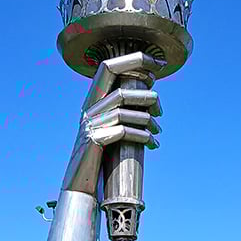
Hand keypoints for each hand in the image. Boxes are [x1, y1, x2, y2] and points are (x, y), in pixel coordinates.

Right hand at [62, 51, 163, 196]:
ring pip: (125, 111)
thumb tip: (151, 93)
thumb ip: (121, 107)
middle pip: (123, 90)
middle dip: (147, 97)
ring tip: (158, 131)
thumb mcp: (109, 124)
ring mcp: (90, 124)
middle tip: (160, 110)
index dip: (135, 60)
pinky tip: (152, 143)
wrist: (80, 180)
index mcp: (93, 98)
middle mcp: (88, 107)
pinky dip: (142, 136)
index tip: (158, 65)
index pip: (109, 65)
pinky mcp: (94, 140)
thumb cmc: (100, 151)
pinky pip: (123, 131)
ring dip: (148, 120)